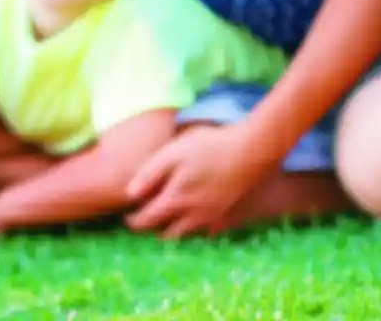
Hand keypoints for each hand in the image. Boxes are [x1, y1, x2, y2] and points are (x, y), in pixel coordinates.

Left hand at [125, 123, 278, 237]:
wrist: (253, 149)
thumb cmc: (209, 147)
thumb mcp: (172, 153)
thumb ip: (149, 174)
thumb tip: (130, 194)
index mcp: (177, 201)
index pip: (147, 221)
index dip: (133, 221)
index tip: (127, 216)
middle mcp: (195, 216)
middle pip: (167, 233)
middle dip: (154, 228)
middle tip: (146, 217)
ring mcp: (215, 218)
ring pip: (188, 233)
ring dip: (175, 228)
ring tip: (168, 214)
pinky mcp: (230, 214)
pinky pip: (209, 230)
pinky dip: (197, 226)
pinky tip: (195, 214)